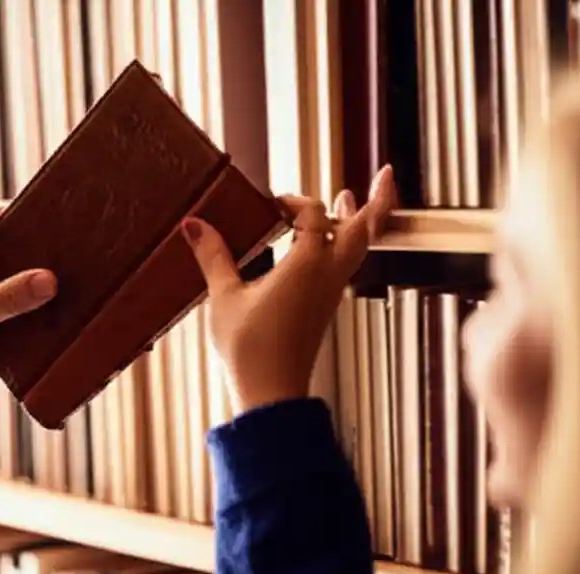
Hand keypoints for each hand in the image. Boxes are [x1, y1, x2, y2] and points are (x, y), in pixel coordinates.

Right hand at [183, 166, 394, 413]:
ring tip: (355, 199)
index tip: (270, 205)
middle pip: (365, 229)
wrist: (270, 393)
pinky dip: (344, 244)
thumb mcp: (224, 297)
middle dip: (377, 200)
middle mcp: (328, 276)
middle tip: (386, 173)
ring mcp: (330, 293)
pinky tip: (325, 243)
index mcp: (307, 265)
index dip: (294, 201)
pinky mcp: (324, 307)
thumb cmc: (250, 350)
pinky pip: (345, 266)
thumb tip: (194, 224)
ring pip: (360, 248)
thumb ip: (213, 255)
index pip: (313, 215)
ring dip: (361, 220)